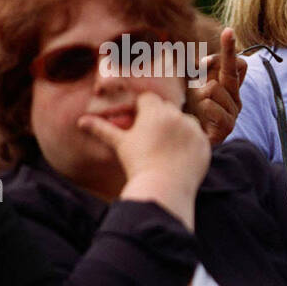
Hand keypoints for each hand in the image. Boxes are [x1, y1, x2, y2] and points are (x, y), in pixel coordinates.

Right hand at [79, 91, 209, 195]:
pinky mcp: (205, 144)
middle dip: (160, 117)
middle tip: (153, 136)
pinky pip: (199, 137)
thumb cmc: (137, 164)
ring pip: (185, 120)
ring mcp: (193, 129)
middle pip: (167, 108)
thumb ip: (102, 129)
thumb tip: (81, 121)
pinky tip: (180, 155)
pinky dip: (191, 143)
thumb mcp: (120, 144)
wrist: (163, 186)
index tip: (140, 123)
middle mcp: (176, 116)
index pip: (148, 99)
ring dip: (178, 128)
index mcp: (154, 111)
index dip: (143, 110)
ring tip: (167, 146)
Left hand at [186, 28, 245, 145]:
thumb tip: (207, 61)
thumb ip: (199, 73)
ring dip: (198, 94)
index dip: (229, 49)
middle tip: (228, 33)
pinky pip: (212, 106)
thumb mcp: (190, 89)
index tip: (228, 32)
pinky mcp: (227, 127)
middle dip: (229, 49)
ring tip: (194, 107)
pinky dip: (202, 109)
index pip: (237, 64)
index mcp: (228, 88)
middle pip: (232, 70)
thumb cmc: (186, 115)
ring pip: (214, 88)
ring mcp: (232, 113)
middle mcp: (234, 99)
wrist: (183, 145)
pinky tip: (199, 118)